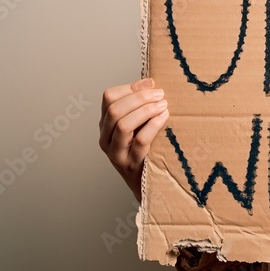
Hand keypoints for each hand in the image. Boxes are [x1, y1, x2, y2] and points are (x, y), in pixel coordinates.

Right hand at [98, 77, 168, 201]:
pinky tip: (164, 118)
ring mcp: (116, 154)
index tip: (152, 84)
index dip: (131, 88)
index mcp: (106, 125)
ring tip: (163, 105)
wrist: (150, 187)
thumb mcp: (140, 126)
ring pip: (123, 124)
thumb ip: (141, 107)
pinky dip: (153, 125)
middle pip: (115, 109)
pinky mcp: (130, 166)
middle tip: (161, 94)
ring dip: (145, 110)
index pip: (109, 98)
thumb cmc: (147, 152)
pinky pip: (139, 141)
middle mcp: (106, 139)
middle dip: (140, 97)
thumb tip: (151, 83)